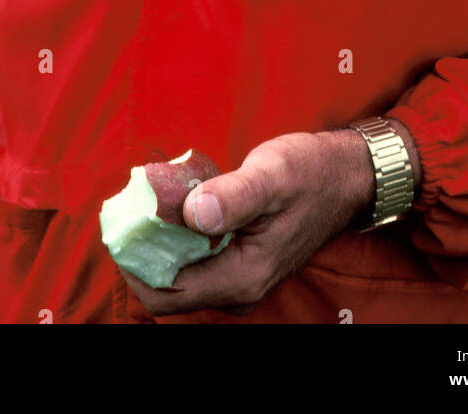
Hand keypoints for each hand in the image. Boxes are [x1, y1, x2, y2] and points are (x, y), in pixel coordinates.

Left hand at [116, 128, 375, 316]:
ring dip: (158, 238)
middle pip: (165, 286)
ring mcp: (236, 278)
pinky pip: (192, 258)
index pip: (165, 293)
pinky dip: (176, 233)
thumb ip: (233, 196)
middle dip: (143, 247)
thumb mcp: (271, 175)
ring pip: (177, 272)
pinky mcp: (235, 262)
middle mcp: (237, 288)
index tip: (124, 218)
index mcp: (243, 277)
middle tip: (135, 200)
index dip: (134, 261)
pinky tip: (179, 198)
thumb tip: (193, 212)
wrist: (343, 176)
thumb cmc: (309, 172)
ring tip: (157, 193)